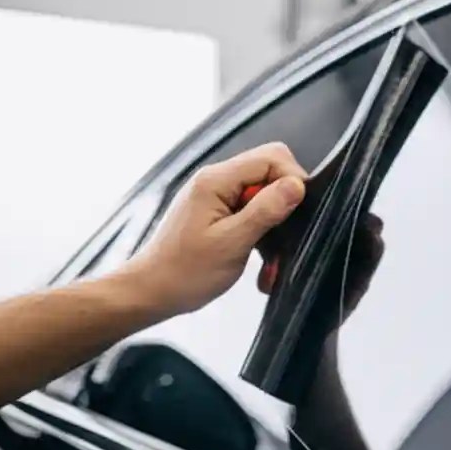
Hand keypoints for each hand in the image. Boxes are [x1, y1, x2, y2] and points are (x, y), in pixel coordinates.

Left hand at [125, 143, 306, 317]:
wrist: (151, 292)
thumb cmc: (185, 272)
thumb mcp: (232, 243)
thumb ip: (265, 211)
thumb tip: (297, 184)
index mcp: (216, 180)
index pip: (271, 157)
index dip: (292, 179)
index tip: (299, 212)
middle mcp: (216, 179)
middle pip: (269, 171)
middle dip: (285, 202)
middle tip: (286, 235)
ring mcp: (216, 195)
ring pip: (263, 193)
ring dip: (274, 224)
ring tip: (271, 259)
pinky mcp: (218, 211)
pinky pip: (251, 210)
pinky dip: (262, 233)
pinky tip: (261, 260)